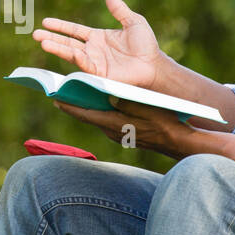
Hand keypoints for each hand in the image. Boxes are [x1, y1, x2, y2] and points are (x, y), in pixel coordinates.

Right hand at [32, 0, 164, 88]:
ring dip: (56, 48)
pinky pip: (84, 64)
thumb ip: (119, 9)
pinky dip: (75, 58)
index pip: (74, 30)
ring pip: (70, 53)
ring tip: (42, 43)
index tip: (45, 22)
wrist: (154, 65)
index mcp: (98, 37)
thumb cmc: (146, 45)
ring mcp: (94, 62)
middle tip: (34, 34)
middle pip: (67, 43)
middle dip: (51, 38)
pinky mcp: (98, 74)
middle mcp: (92, 50)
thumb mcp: (133, 22)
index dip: (60, 26)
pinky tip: (67, 51)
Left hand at [55, 97, 196, 159]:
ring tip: (77, 94)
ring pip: (97, 119)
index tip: (54, 98)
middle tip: (61, 92)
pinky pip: (107, 122)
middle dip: (75, 105)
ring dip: (88, 108)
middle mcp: (113, 131)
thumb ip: (125, 101)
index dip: (69, 106)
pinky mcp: (126, 135)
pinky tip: (101, 102)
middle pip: (88, 116)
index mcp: (114, 124)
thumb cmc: (165, 122)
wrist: (180, 142)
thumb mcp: (145, 107)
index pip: (85, 114)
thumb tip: (108, 95)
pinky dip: (100, 112)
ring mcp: (119, 134)